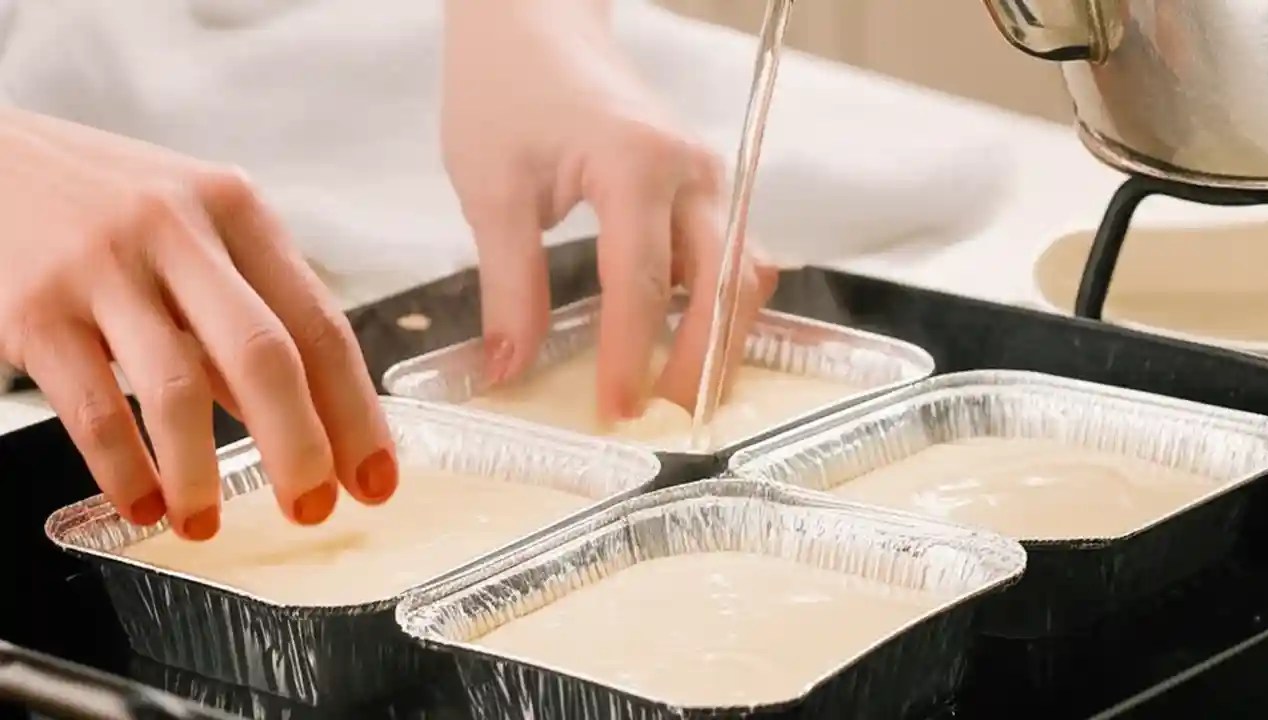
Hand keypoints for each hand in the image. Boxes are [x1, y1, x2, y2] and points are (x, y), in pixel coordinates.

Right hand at [0, 109, 397, 538]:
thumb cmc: (102, 203)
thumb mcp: (191, 232)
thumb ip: (245, 314)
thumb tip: (306, 421)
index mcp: (237, 209)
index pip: (319, 323)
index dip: (355, 412)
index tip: (375, 477)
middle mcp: (177, 229)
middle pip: (265, 357)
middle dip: (300, 448)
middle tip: (313, 509)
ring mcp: (102, 266)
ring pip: (177, 392)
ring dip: (202, 475)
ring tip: (207, 522)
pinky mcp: (34, 308)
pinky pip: (94, 411)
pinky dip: (126, 472)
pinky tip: (144, 504)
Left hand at [442, 0, 776, 419]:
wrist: (535, 23)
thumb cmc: (507, 89)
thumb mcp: (491, 189)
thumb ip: (508, 284)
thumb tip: (511, 369)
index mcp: (634, 165)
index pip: (642, 286)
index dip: (629, 358)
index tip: (615, 414)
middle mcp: (690, 171)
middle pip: (723, 284)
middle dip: (699, 360)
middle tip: (664, 419)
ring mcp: (706, 176)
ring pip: (741, 272)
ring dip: (720, 337)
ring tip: (680, 394)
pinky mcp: (702, 185)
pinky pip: (730, 254)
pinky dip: (717, 305)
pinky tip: (686, 344)